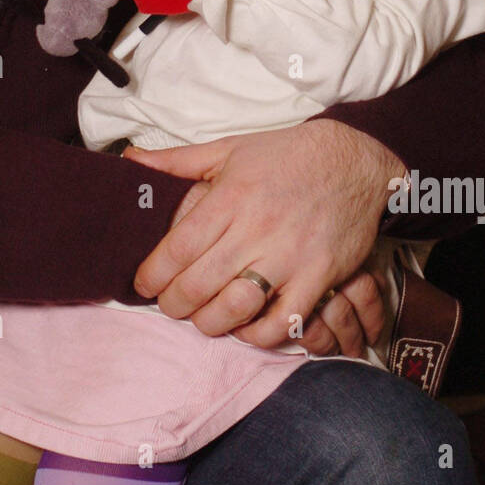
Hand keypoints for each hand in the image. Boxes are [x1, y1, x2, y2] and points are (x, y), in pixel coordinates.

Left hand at [128, 120, 404, 352]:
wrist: (353, 160)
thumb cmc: (286, 155)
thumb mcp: (228, 149)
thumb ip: (176, 160)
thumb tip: (131, 158)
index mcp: (230, 197)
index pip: (177, 249)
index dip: (152, 275)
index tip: (143, 285)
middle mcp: (256, 229)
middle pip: (198, 284)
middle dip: (173, 304)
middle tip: (169, 305)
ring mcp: (290, 255)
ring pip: (235, 308)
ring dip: (209, 323)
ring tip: (202, 318)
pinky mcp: (319, 276)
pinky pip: (284, 322)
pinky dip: (259, 335)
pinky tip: (246, 328)